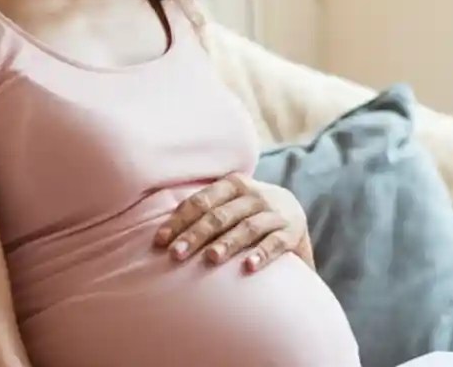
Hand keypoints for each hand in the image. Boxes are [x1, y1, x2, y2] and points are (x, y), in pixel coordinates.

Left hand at [153, 173, 312, 272]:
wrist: (295, 217)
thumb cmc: (248, 214)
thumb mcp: (229, 204)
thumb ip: (202, 211)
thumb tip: (157, 236)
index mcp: (234, 184)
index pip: (201, 201)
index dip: (179, 221)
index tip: (160, 242)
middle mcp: (255, 195)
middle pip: (220, 215)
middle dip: (196, 235)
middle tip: (176, 255)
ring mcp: (275, 213)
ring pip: (247, 228)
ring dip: (227, 243)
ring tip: (211, 258)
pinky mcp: (292, 232)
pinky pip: (276, 243)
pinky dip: (262, 254)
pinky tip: (249, 267)